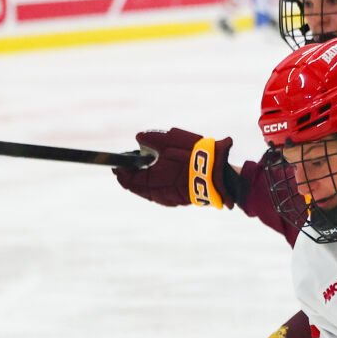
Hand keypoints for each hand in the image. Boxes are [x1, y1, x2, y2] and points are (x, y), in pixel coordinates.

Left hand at [112, 128, 236, 207]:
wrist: (219, 174)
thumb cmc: (195, 156)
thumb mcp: (171, 141)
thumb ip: (152, 138)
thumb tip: (139, 138)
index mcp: (154, 180)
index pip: (130, 180)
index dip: (122, 173)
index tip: (117, 165)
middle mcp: (159, 193)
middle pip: (139, 188)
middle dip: (131, 178)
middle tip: (126, 168)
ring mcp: (170, 199)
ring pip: (150, 192)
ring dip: (144, 183)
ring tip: (142, 172)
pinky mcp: (180, 200)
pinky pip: (161, 193)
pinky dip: (156, 186)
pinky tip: (159, 177)